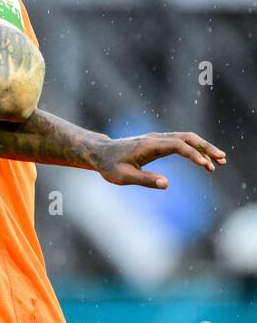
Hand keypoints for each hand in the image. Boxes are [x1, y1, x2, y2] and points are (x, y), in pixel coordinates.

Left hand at [93, 132, 225, 188]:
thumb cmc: (110, 166)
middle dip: (206, 148)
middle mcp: (155, 138)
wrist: (100, 153)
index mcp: (149, 146)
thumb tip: (166, 184)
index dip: (193, 155)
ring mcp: (157, 139)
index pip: (177, 146)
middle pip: (187, 138)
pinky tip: (203, 160)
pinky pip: (181, 142)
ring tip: (220, 160)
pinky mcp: (158, 142)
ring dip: (204, 147)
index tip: (206, 165)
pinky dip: (195, 148)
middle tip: (222, 160)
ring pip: (186, 138)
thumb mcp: (123, 177)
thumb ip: (144, 180)